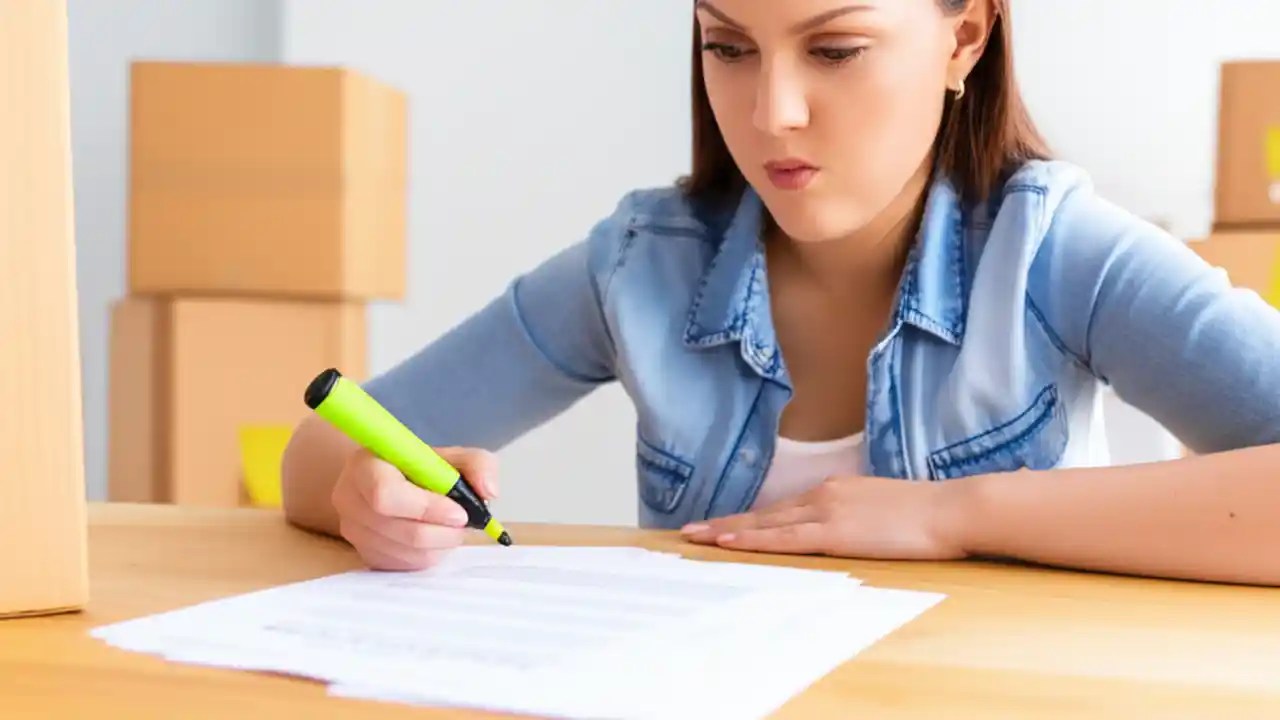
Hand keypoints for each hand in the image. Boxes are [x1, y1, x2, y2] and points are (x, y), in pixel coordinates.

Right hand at [331, 446, 499, 570]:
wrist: (387, 483)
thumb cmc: (419, 468)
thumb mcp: (451, 455)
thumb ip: (478, 464)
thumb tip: (489, 491)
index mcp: (365, 465)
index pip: (385, 494)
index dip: (427, 508)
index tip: (459, 512)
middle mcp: (349, 499)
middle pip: (401, 530)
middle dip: (443, 531)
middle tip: (463, 523)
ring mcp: (353, 531)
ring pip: (407, 552)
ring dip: (440, 544)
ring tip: (449, 527)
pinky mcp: (364, 555)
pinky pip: (403, 566)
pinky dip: (429, 555)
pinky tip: (434, 537)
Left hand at [680, 475, 971, 559]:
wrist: (952, 510)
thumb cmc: (929, 515)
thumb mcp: (884, 509)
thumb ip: (859, 516)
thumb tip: (850, 530)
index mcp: (836, 490)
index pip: (783, 509)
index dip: (751, 518)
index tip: (723, 524)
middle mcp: (824, 495)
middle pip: (765, 513)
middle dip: (726, 523)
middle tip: (691, 532)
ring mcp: (827, 512)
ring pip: (765, 523)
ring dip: (727, 531)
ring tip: (696, 538)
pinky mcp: (834, 532)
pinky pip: (783, 538)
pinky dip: (752, 539)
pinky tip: (728, 541)